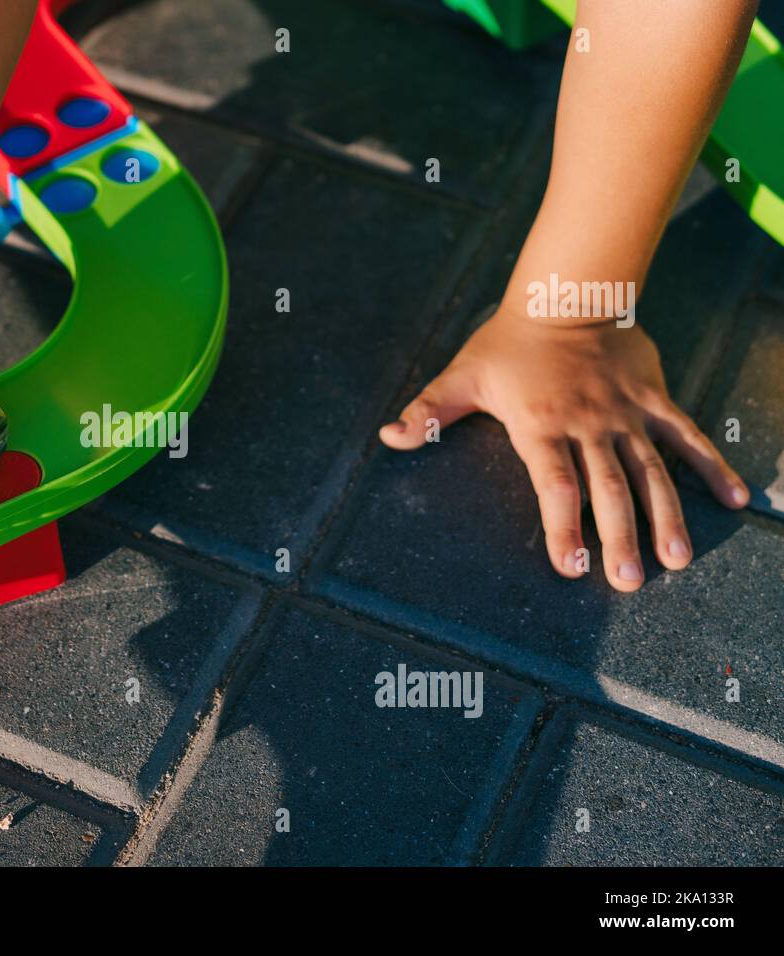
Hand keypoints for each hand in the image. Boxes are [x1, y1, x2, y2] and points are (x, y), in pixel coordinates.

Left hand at [378, 308, 748, 590]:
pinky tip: (736, 499)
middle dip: (618, 537)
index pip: (554, 483)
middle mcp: (588, 425)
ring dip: (666, 516)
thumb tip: (389, 437)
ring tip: (678, 559)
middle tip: (629, 582)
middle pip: (607, 488)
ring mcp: (626, 414)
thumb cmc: (506, 343)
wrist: (566, 292)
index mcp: (540, 425)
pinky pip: (688, 435)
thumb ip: (428, 412)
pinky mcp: (654, 400)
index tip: (570, 564)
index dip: (562, 525)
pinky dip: (712, 465)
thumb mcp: (461, 377)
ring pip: (651, 471)